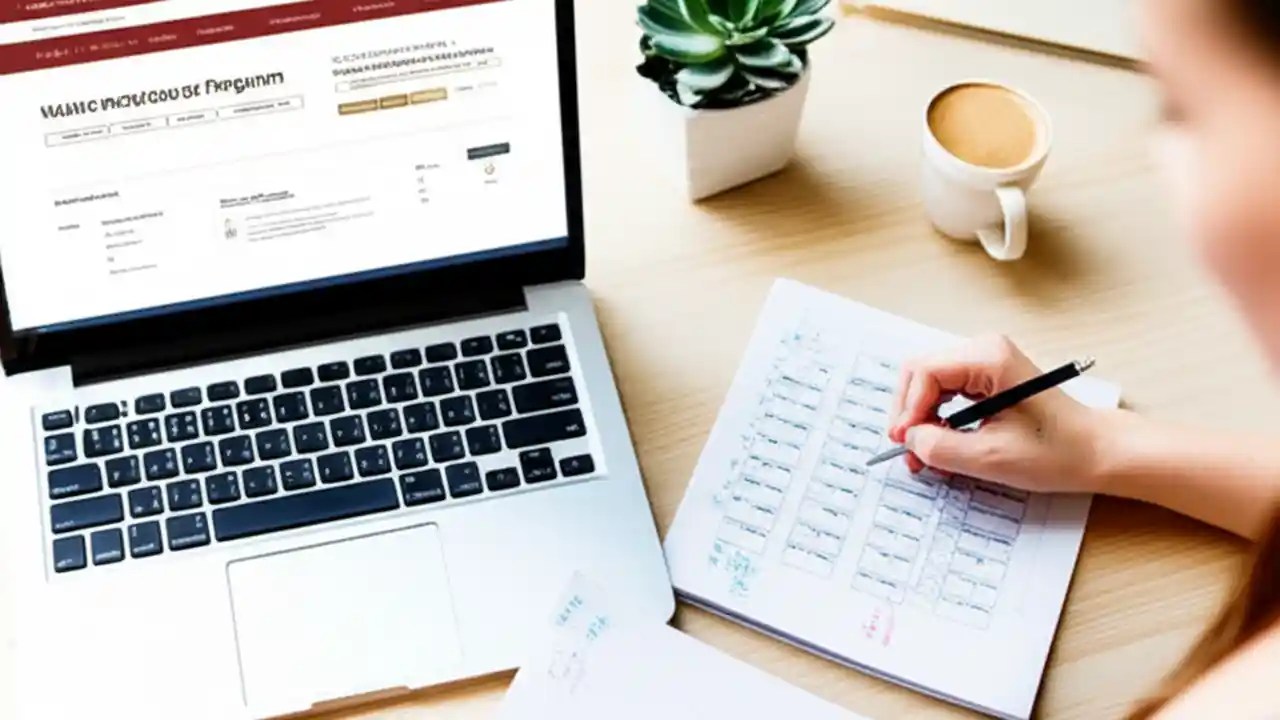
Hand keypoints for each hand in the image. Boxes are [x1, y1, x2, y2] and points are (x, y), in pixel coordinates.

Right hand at [888, 335, 1103, 493]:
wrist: (1095, 451)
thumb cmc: (1058, 451)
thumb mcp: (991, 457)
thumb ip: (940, 448)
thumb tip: (910, 439)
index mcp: (990, 359)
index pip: (925, 373)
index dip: (908, 409)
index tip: (905, 441)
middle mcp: (985, 350)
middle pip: (921, 372)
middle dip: (909, 412)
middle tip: (909, 448)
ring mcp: (986, 360)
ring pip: (929, 382)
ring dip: (920, 416)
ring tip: (923, 451)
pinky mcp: (987, 376)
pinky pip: (945, 390)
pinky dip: (935, 416)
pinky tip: (940, 441)